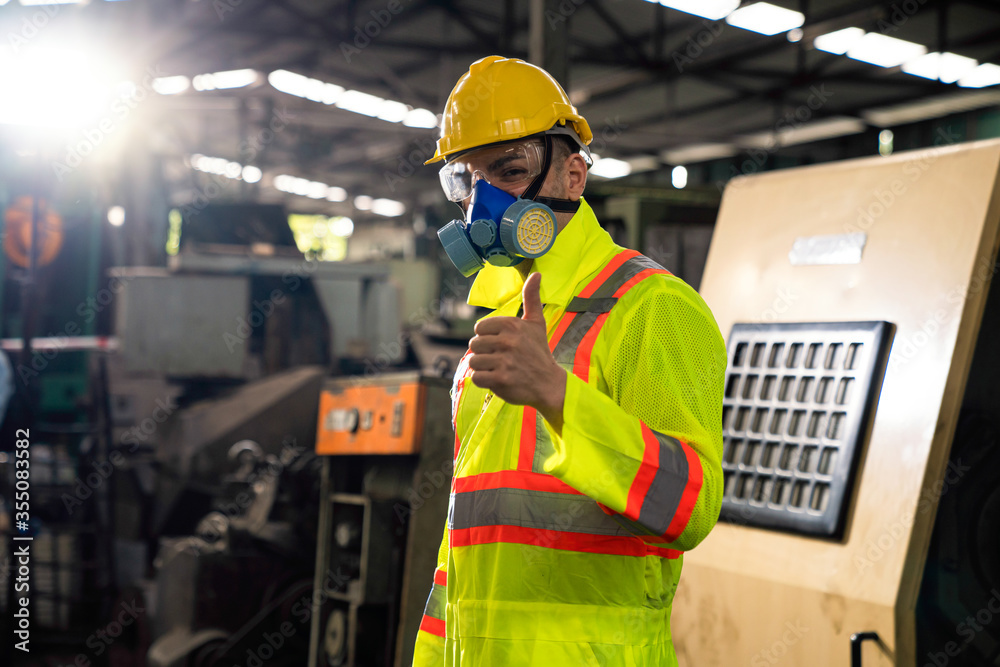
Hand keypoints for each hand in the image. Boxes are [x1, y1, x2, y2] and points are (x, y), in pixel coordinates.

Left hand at [468, 272, 565, 430]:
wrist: (549, 384)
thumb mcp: (536, 323)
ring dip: (482, 367)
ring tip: (496, 368)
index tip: (499, 343)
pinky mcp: (500, 379)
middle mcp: (508, 341)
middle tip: (498, 358)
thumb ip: (531, 298)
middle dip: (483, 352)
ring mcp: (504, 361)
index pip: (479, 328)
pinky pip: (476, 377)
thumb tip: (536, 274)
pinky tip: (496, 378)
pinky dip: (483, 380)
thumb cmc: (539, 352)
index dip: (486, 337)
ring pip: (473, 361)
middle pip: (474, 344)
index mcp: (512, 325)